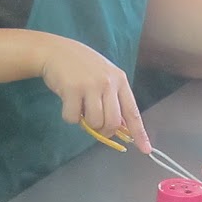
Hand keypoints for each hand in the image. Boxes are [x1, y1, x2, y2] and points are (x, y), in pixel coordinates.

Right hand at [36, 35, 148, 149]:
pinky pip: (73, 118)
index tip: (145, 150)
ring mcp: (91, 85)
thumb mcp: (104, 78)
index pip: (132, 112)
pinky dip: (68, 116)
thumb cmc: (82, 67)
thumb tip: (120, 129)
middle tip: (95, 125)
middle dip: (104, 131)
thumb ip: (113, 100)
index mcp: (120, 81)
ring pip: (94, 122)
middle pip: (113, 123)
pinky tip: (67, 102)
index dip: (139, 133)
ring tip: (79, 107)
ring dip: (85, 123)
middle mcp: (108, 82)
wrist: (56, 51)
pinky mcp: (72, 89)